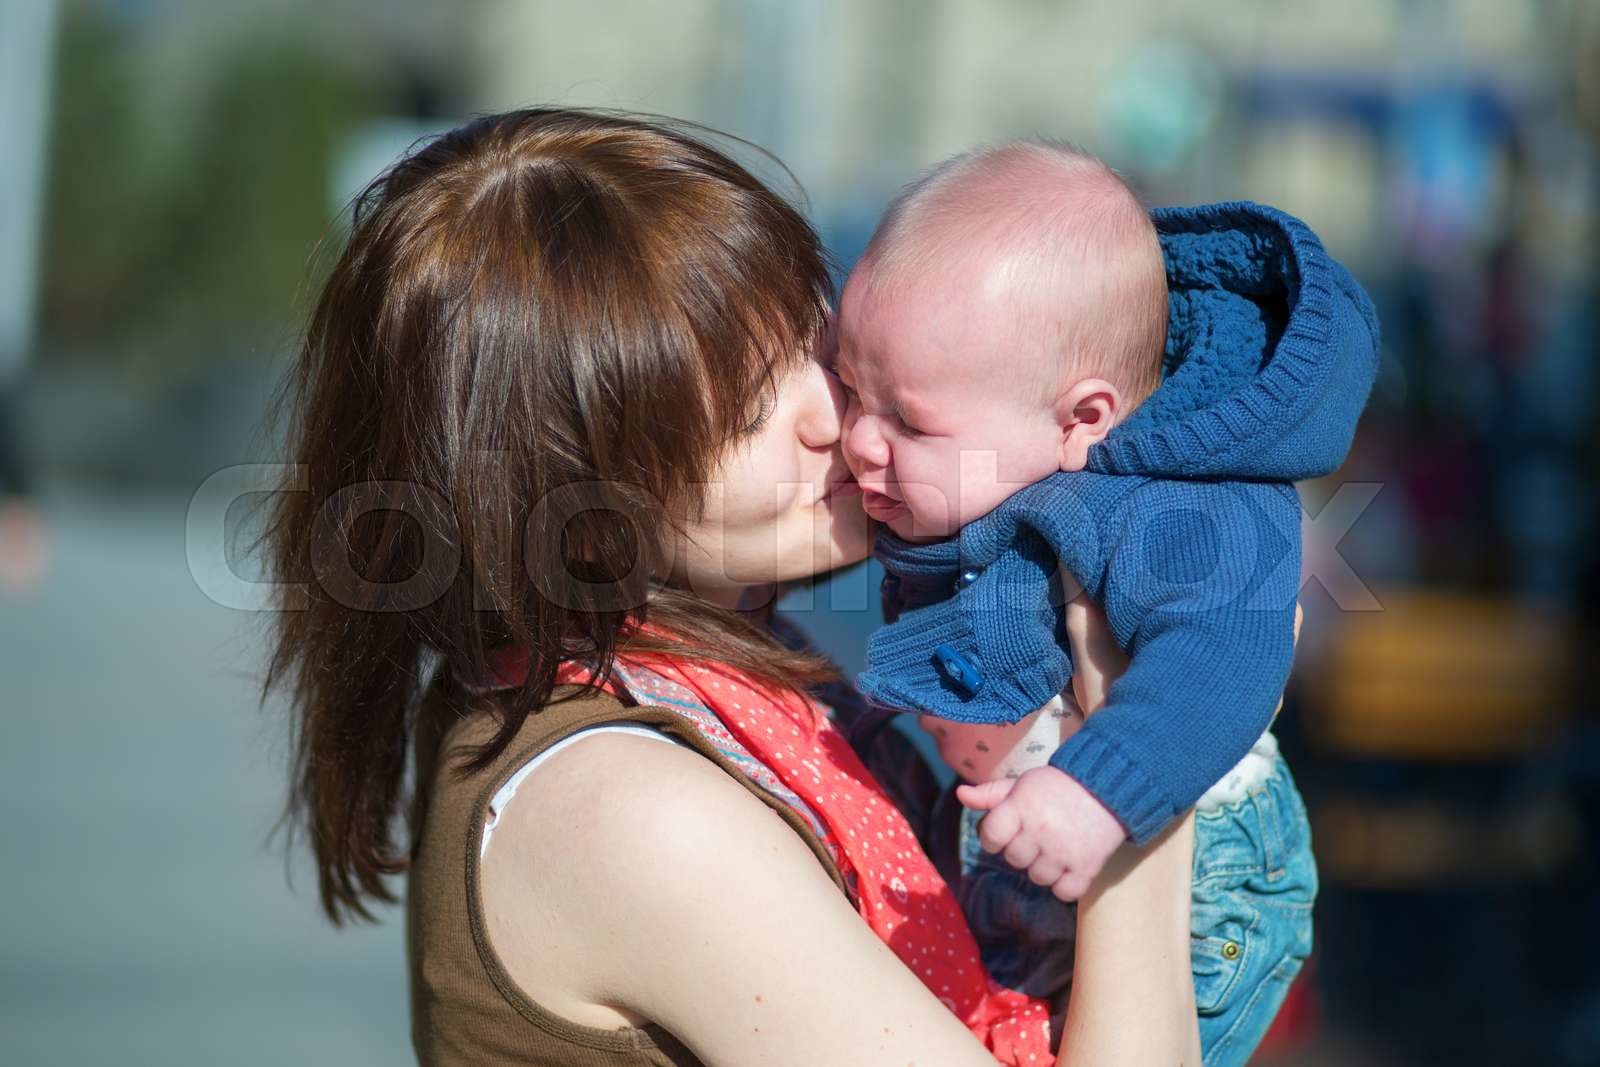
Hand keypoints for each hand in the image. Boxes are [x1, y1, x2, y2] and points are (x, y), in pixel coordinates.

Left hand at [956, 765, 1126, 901]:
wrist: (1108, 787)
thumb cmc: (1058, 786)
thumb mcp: (1022, 784)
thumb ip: (990, 794)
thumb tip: (960, 794)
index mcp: (1021, 807)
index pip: (989, 836)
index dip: (993, 836)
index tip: (1005, 831)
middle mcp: (1040, 831)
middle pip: (1013, 859)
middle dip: (1022, 849)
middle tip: (1039, 833)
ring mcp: (1063, 851)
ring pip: (1037, 878)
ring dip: (1044, 866)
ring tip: (1056, 845)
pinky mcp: (1087, 867)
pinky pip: (1063, 893)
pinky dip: (1065, 884)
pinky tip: (1069, 863)